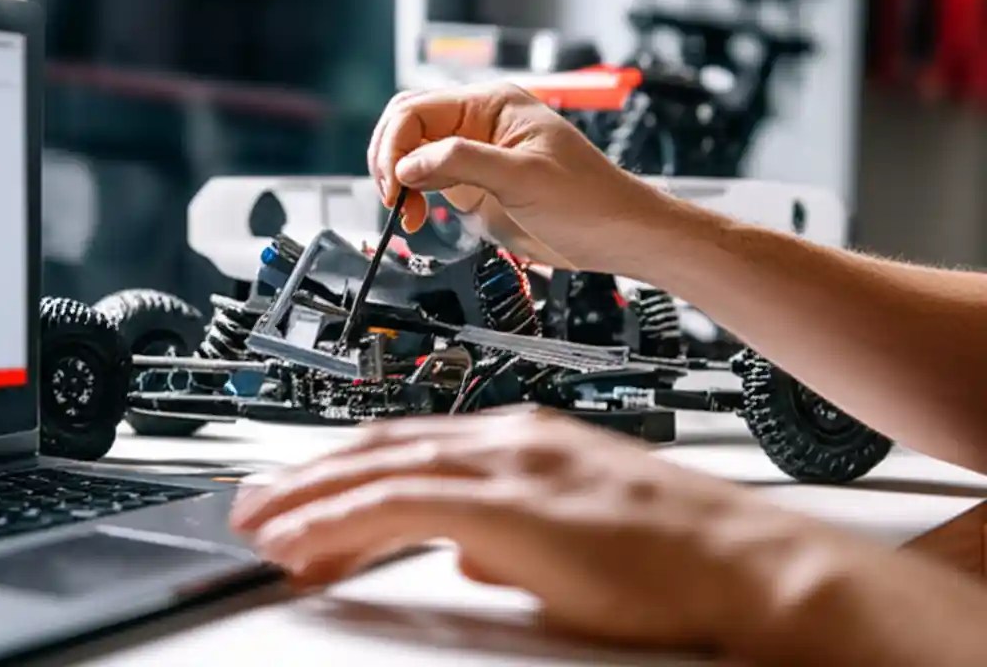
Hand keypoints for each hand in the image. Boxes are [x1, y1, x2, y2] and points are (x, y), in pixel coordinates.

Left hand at [230, 405, 843, 651]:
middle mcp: (508, 439)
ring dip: (310, 496)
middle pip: (381, 445)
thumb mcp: (578, 534)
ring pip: (377, 469)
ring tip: (261, 522)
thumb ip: (515, 536)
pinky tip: (304, 539)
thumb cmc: (678, 555)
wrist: (747, 564)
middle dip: (311, 473)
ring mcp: (507, 465)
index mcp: (524, 440)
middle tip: (256, 499)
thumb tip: (473, 552)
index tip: (306, 490)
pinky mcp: (507, 505)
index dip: (349, 465)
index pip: (413, 443)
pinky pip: (397, 506)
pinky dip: (339, 520)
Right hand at [367, 82, 678, 274]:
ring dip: (398, 181)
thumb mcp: (523, 177)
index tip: (394, 183)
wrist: (616, 237)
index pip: (418, 110)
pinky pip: (429, 181)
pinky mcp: (476, 186)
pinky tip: (418, 216)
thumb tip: (408, 164)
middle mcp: (479, 124)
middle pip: (408, 127)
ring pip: (413, 155)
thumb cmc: (589, 201)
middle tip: (391, 197)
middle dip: (390, 160)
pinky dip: (413, 197)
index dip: (396, 145)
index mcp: (492, 105)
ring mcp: (476, 155)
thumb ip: (461, 163)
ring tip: (406, 212)